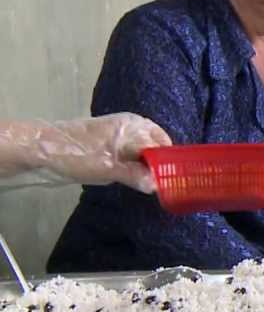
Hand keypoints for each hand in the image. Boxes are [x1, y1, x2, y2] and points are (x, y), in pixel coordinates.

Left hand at [30, 113, 171, 192]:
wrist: (39, 149)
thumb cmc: (75, 155)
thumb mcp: (107, 169)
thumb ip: (135, 176)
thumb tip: (159, 186)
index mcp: (134, 127)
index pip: (162, 145)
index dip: (170, 164)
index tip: (176, 182)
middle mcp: (131, 126)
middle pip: (157, 144)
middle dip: (163, 163)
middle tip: (167, 184)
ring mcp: (119, 133)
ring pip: (145, 148)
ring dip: (150, 165)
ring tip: (153, 183)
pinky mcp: (109, 142)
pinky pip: (133, 151)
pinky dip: (138, 163)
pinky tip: (136, 176)